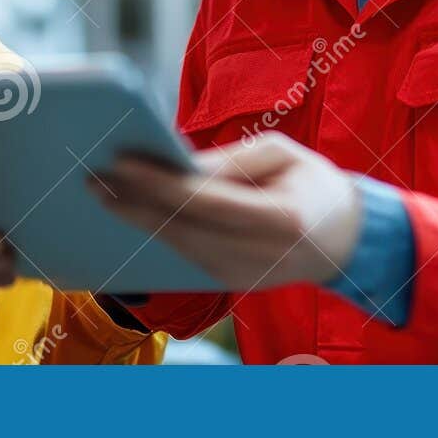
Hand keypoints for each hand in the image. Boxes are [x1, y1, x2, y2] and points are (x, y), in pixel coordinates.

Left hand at [90, 132, 362, 289]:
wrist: (343, 237)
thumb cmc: (311, 182)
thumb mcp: (283, 153)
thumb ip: (230, 161)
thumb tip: (176, 166)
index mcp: (283, 217)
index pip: (208, 201)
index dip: (160, 183)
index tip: (121, 162)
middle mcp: (263, 256)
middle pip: (185, 230)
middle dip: (135, 203)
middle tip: (94, 179)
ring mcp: (248, 277)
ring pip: (179, 248)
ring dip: (137, 221)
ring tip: (102, 193)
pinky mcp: (234, 284)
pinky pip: (187, 258)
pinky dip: (156, 236)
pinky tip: (129, 214)